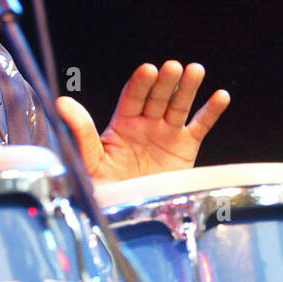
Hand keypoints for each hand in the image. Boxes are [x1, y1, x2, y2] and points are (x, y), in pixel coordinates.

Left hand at [55, 60, 229, 181]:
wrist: (128, 214)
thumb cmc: (105, 187)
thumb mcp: (89, 159)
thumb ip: (81, 131)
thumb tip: (61, 103)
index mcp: (122, 124)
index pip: (132, 98)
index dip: (140, 84)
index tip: (147, 70)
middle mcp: (145, 124)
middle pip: (157, 97)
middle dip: (165, 82)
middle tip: (173, 67)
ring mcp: (167, 134)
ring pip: (179, 106)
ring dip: (188, 88)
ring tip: (195, 70)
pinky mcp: (186, 148)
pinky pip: (200, 127)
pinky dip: (211, 112)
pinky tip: (220, 96)